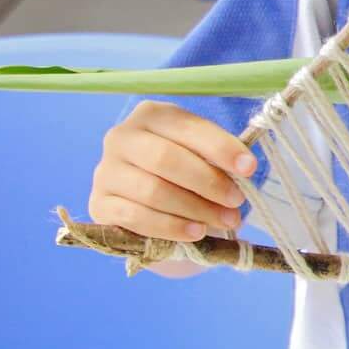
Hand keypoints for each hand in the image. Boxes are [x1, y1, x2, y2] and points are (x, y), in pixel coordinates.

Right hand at [90, 100, 253, 240]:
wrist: (155, 209)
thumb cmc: (187, 174)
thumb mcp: (203, 158)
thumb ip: (218, 158)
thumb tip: (244, 168)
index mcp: (152, 115)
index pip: (188, 128)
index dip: (221, 148)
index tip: (249, 168)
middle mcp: (122, 137)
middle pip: (166, 159)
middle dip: (208, 182)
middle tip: (237, 201)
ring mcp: (106, 171)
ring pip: (153, 190)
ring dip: (195, 209)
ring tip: (224, 220)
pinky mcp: (99, 204)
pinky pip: (136, 217)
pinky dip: (171, 227)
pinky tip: (196, 233)